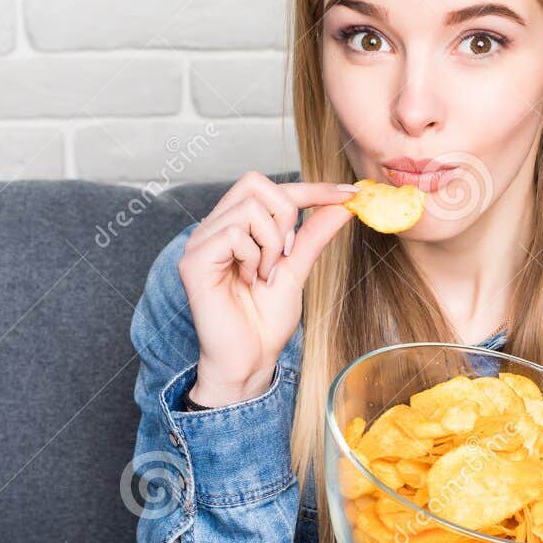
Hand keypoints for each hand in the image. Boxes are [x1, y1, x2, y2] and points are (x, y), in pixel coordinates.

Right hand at [179, 172, 358, 404]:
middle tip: (286, 253)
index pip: (271, 188)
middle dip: (285, 214)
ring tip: (265, 274)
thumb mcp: (298, 269)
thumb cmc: (266, 320)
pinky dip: (253, 257)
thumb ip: (315, 234)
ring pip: (249, 208)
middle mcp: (214, 227)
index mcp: (235, 226)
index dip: (311, 188)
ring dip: (270, 244)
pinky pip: (233, 233)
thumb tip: (344, 203)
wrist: (251, 359)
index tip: (349, 194)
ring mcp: (201, 242)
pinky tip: (250, 280)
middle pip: (254, 183)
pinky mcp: (194, 260)